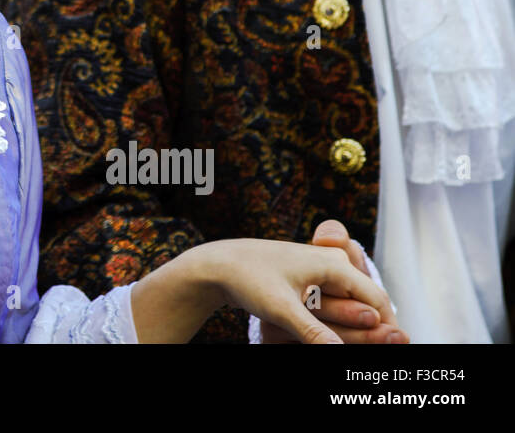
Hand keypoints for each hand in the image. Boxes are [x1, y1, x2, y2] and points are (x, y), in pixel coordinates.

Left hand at [260, 219, 406, 343]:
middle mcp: (331, 262)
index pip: (376, 299)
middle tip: (395, 348)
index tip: (397, 349)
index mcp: (333, 264)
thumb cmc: (247, 279)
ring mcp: (320, 269)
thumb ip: (313, 332)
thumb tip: (340, 353)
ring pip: (352, 300)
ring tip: (377, 343)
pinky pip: (335, 300)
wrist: (218, 264)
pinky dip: (343, 318)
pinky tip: (343, 337)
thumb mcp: (281, 309)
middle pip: (367, 299)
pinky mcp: (309, 278)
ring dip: (361, 324)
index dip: (388, 327)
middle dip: (379, 327)